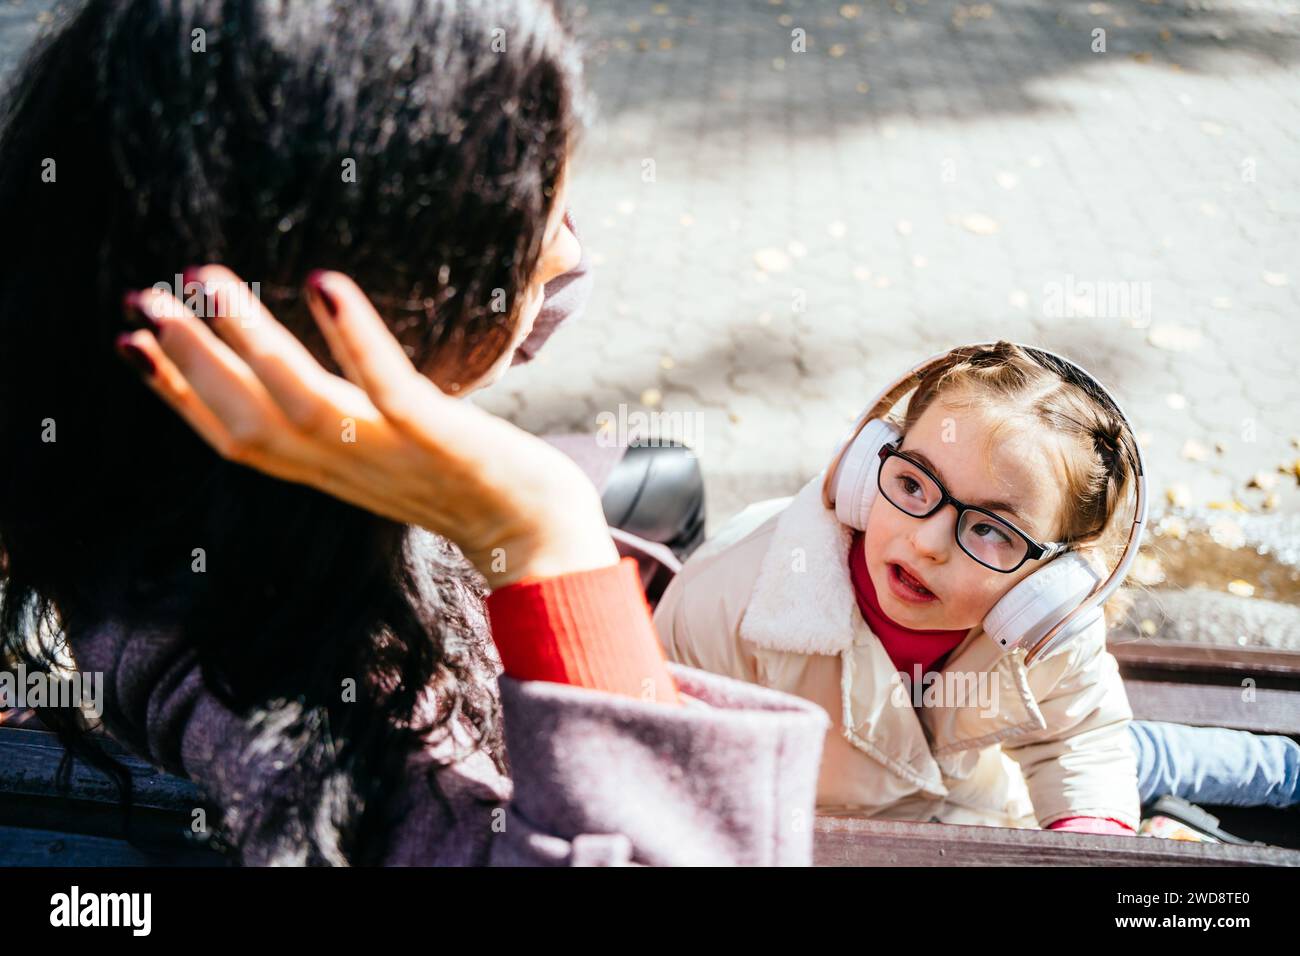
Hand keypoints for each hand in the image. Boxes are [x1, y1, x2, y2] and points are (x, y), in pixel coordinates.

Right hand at [117, 266, 617, 589]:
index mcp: (330, 472)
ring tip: (209, 282)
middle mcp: (348, 470)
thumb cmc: (467, 482)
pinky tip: (323, 284)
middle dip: (190, 362)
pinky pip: (391, 391)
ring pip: (303, 403)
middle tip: (143, 298)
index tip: (130, 343)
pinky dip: (355, 340)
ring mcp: (394, 456)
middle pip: (251, 422)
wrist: (540, 534)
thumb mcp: (388, 452)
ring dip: (249, 343)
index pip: (237, 439)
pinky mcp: (443, 441)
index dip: (179, 394)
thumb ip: (346, 421)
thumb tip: (315, 374)